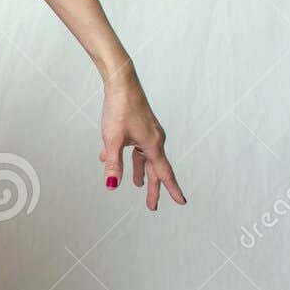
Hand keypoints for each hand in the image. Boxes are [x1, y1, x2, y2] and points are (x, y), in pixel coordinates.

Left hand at [100, 73, 186, 209]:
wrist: (121, 83)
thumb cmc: (119, 109)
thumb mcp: (113, 139)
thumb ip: (113, 164)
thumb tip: (112, 186)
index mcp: (152, 145)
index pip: (164, 173)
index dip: (171, 190)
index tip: (181, 202)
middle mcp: (154, 140)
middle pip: (154, 169)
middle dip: (152, 188)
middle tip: (152, 206)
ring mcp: (147, 133)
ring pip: (144, 158)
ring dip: (139, 171)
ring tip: (136, 184)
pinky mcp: (139, 126)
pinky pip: (134, 146)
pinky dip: (125, 155)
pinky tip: (108, 157)